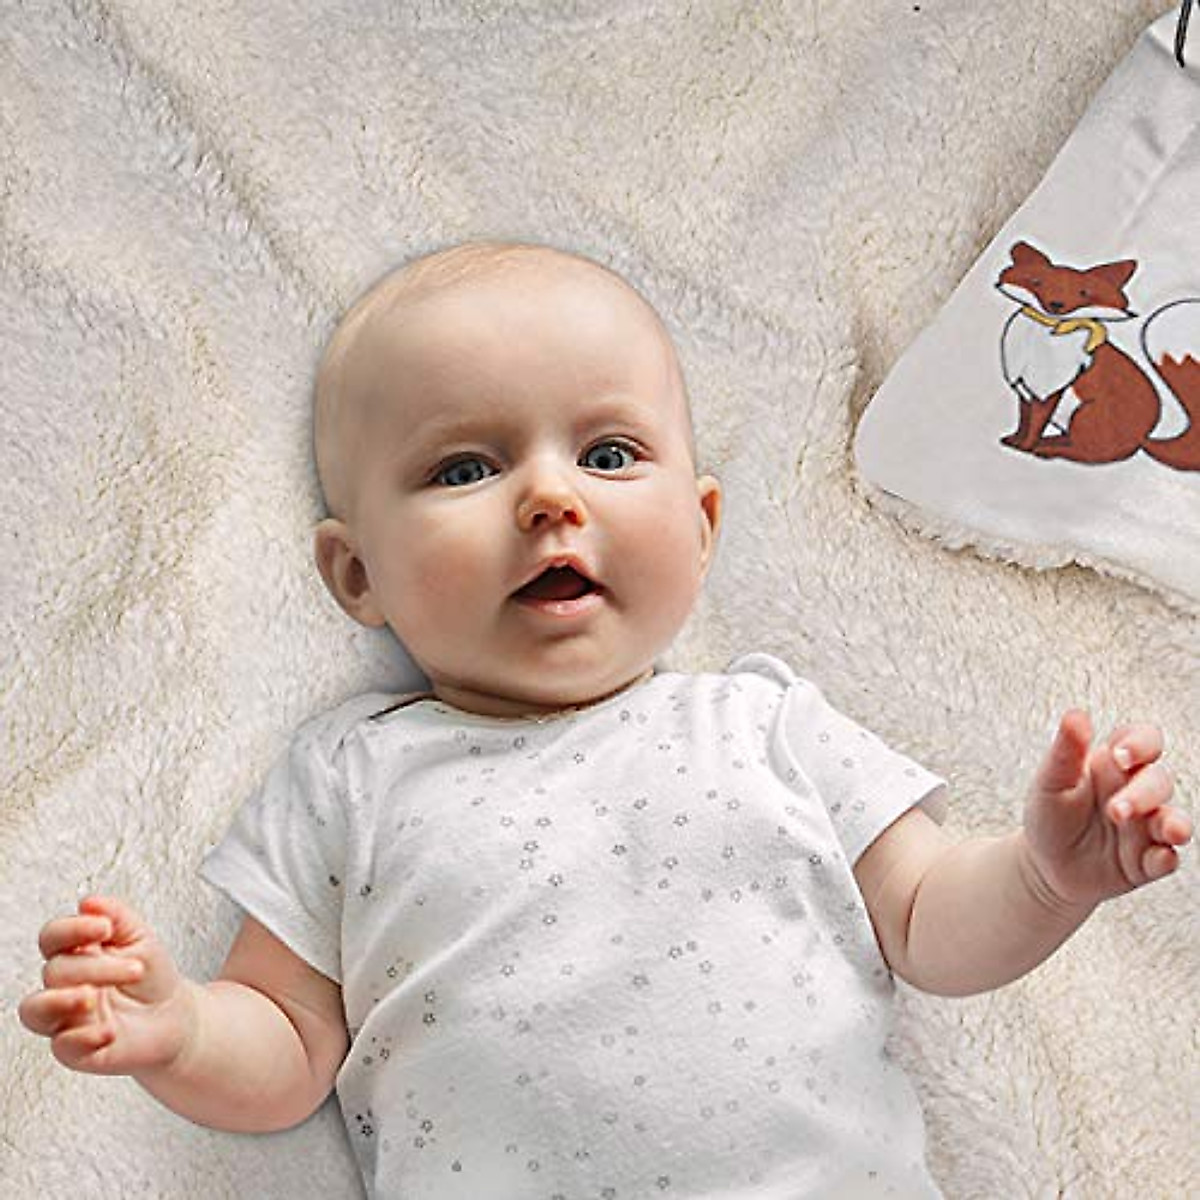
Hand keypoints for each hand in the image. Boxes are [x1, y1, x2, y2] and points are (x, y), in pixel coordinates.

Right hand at [19, 895, 195, 1076]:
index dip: (71, 930)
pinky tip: (109, 1031)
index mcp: (76, 954)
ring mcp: (66, 1018)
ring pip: (34, 1011)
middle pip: (55, 971)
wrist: (173, 1016)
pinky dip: (83, 1038)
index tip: (104, 928)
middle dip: (95, 968)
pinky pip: (62, 1048)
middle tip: (134, 969)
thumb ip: (116, 915)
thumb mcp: (141, 938)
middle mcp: (64, 986)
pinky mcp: (76, 1051)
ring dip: (60, 1001)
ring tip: (92, 997)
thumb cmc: (151, 976)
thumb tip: (89, 902)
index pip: (52, 938)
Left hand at [1022, 710, 1191, 909]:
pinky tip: (1159, 857)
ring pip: (1173, 819)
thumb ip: (1065, 751)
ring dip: (1172, 824)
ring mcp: (1145, 828)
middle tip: (1115, 811)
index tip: (1121, 755)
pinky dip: (1165, 858)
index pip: (1144, 741)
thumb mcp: (1050, 781)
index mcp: (1113, 765)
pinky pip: (1165, 859)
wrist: (1043, 864)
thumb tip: (1075, 715)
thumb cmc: (1049, 814)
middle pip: (1159, 781)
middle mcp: (1135, 792)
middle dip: (1144, 793)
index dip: (1141, 744)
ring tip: (1167, 830)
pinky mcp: (1146, 863)